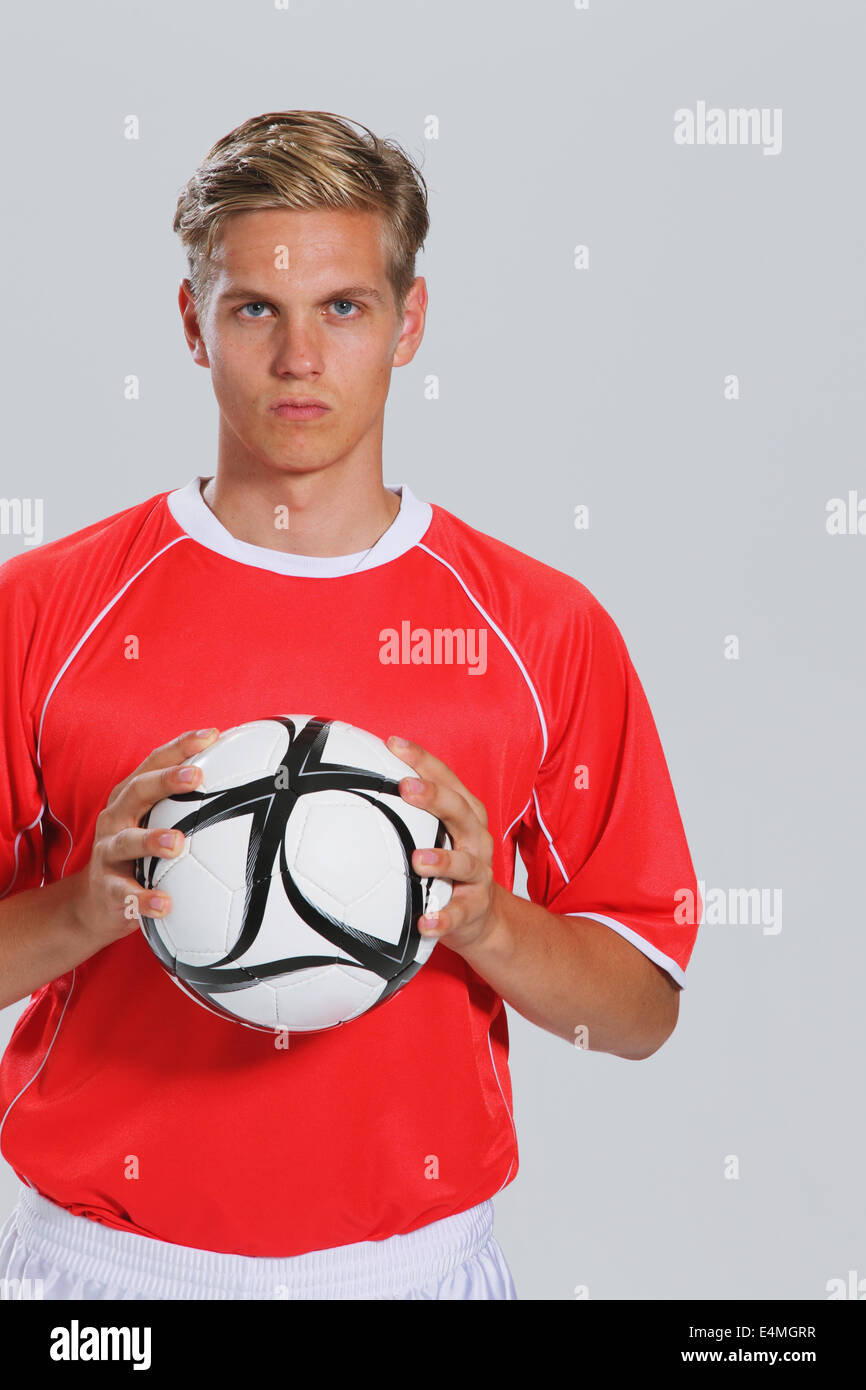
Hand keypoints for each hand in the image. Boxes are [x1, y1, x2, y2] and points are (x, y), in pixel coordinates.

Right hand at [70, 727, 220, 945]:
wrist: (96, 903)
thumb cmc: (140, 855)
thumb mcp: (157, 823)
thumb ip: (190, 807)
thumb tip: (252, 787)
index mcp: (131, 797)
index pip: (154, 763)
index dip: (181, 747)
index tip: (213, 735)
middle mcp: (116, 818)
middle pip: (137, 791)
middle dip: (165, 781)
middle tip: (197, 776)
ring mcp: (108, 852)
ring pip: (126, 841)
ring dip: (151, 839)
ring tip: (177, 843)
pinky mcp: (107, 889)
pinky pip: (124, 894)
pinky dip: (143, 899)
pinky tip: (165, 904)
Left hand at [387, 734, 499, 953]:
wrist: (481, 916)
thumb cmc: (447, 866)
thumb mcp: (434, 834)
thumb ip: (403, 813)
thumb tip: (348, 785)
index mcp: (464, 813)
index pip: (446, 778)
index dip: (422, 760)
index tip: (394, 744)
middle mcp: (475, 838)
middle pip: (460, 811)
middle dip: (435, 797)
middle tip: (406, 788)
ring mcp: (477, 873)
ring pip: (464, 863)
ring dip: (442, 860)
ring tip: (418, 860)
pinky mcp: (474, 907)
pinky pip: (458, 913)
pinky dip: (443, 917)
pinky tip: (424, 921)